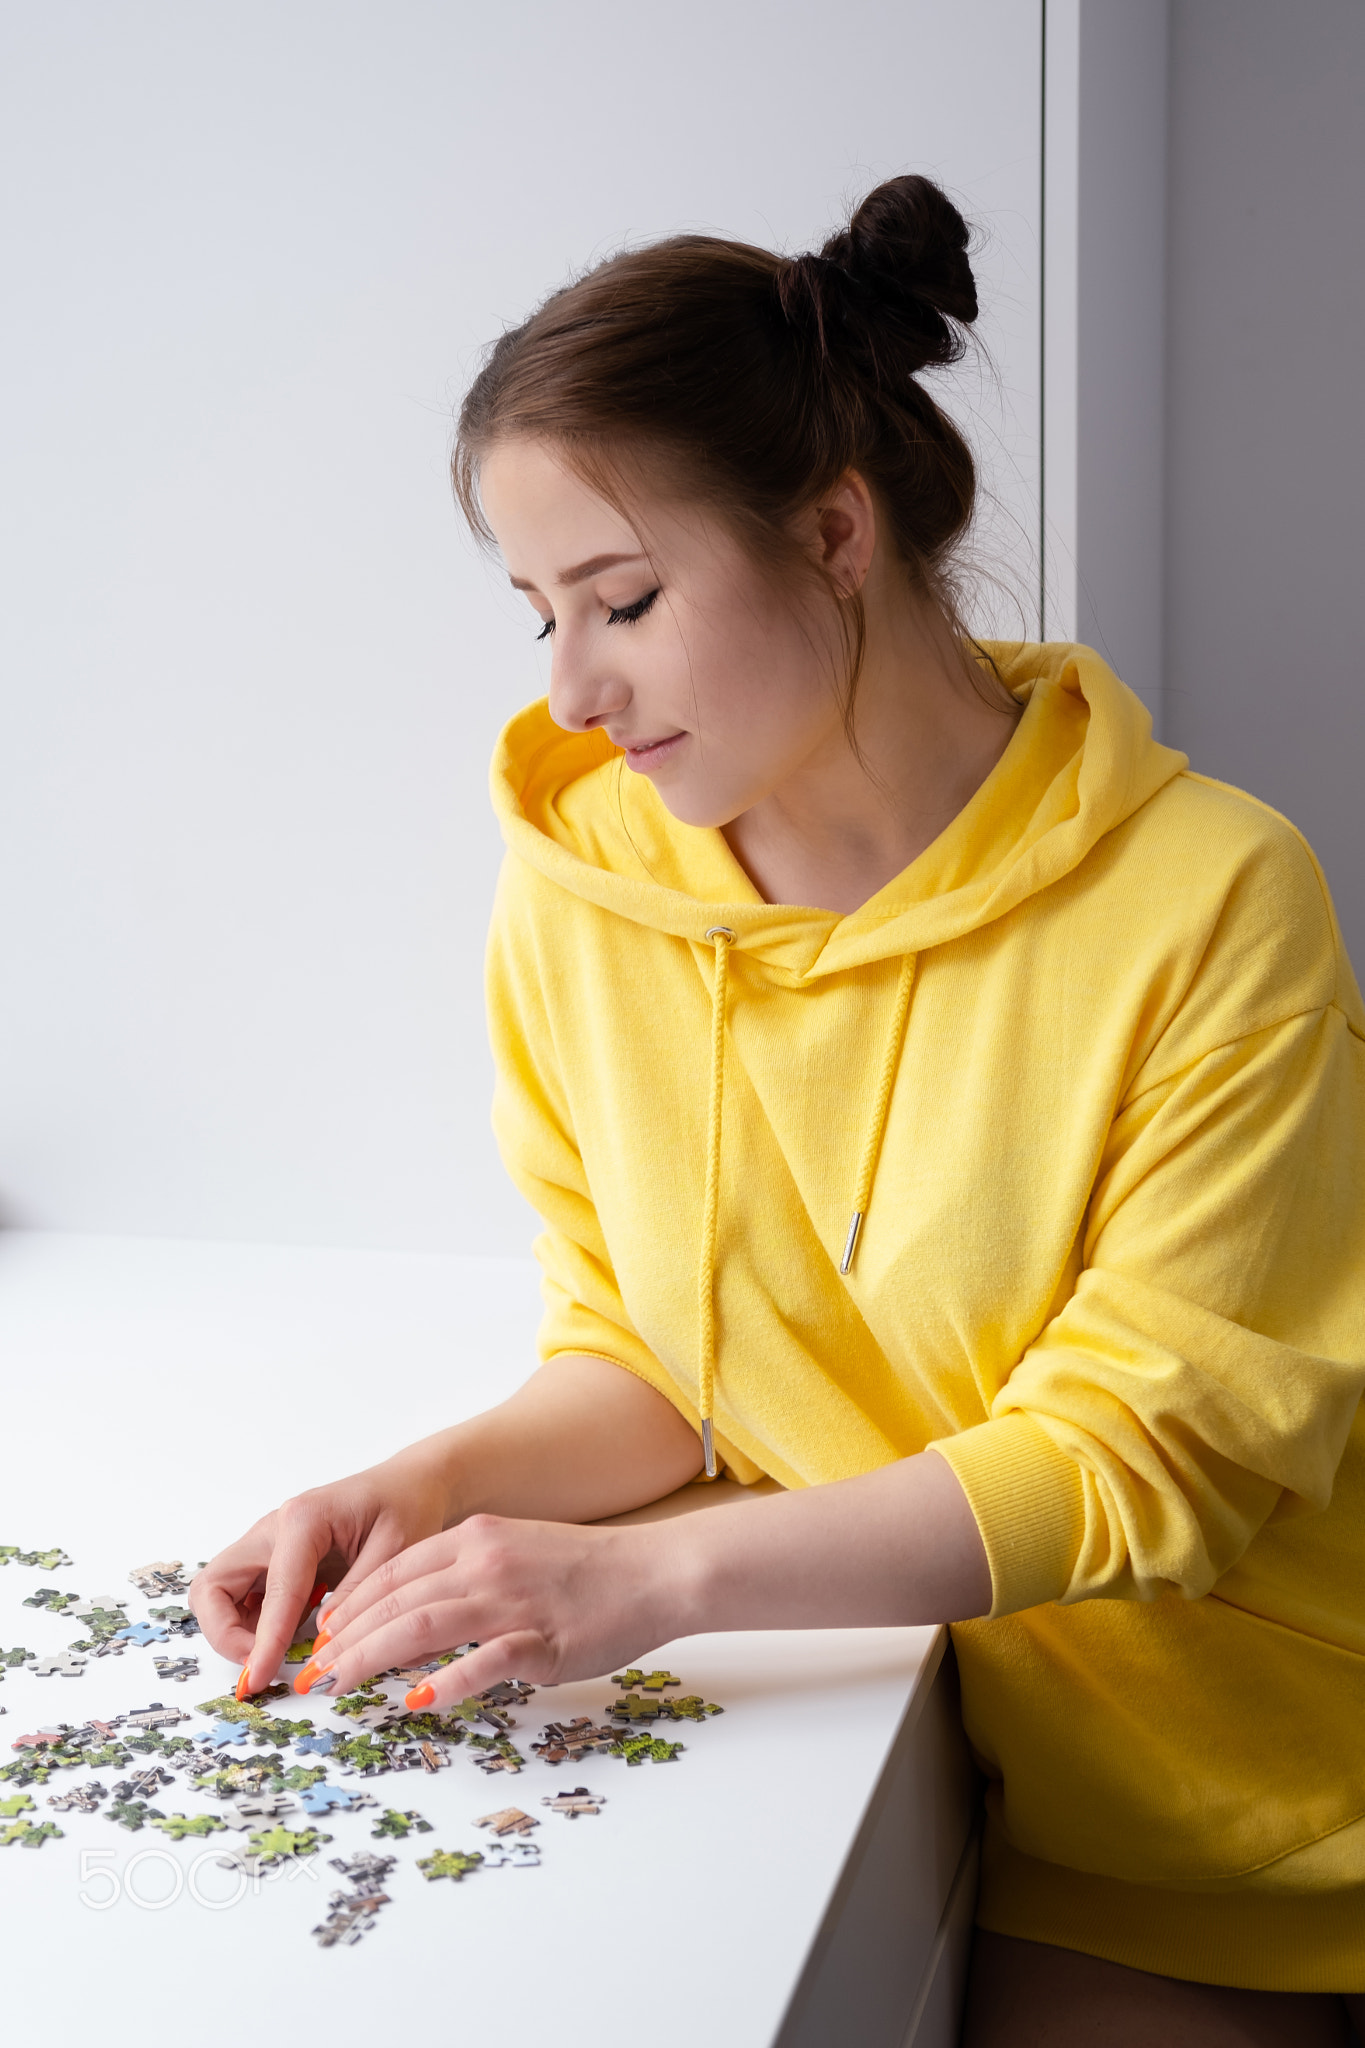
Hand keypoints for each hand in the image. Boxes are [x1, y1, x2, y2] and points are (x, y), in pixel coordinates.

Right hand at [190, 1448, 452, 1691]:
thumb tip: (323, 1637)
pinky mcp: (273, 1560)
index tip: (260, 1678)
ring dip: (234, 1631)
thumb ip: (359, 1591)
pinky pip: (243, 1598)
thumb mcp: (397, 1548)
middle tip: (259, 1664)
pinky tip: (288, 1636)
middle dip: (224, 1634)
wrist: (410, 1484)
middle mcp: (274, 1528)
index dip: (265, 1639)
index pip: (275, 1590)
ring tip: (275, 1654)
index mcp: (304, 1519)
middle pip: (214, 1587)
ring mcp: (268, 1544)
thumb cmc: (406, 1506)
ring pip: (221, 1594)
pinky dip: (251, 1624)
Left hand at [291, 1513, 677, 1706]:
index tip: (324, 1635)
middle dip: (346, 1639)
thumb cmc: (587, 1570)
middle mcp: (486, 1563)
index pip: (394, 1571)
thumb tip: (413, 1610)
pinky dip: (448, 1682)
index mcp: (476, 1537)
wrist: (655, 1572)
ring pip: (424, 1626)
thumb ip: (466, 1573)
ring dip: (373, 1658)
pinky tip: (417, 1702)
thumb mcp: (516, 1550)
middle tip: (314, 1673)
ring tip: (339, 1685)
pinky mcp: (543, 1641)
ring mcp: (513, 1601)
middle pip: (397, 1600)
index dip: (352, 1604)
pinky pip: (485, 1662)